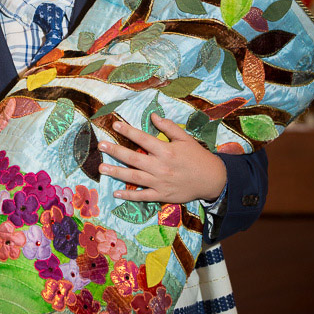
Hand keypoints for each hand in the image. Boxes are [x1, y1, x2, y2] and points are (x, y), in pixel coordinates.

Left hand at [98, 113, 226, 203]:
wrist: (212, 180)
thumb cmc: (197, 156)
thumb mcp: (185, 138)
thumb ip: (168, 127)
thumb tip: (153, 116)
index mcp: (166, 150)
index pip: (143, 139)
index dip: (128, 131)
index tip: (115, 125)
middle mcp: (161, 166)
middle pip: (134, 158)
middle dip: (116, 151)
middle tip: (101, 146)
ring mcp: (160, 183)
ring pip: (134, 177)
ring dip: (117, 172)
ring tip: (102, 168)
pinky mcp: (162, 196)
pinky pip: (142, 196)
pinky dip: (129, 195)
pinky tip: (116, 193)